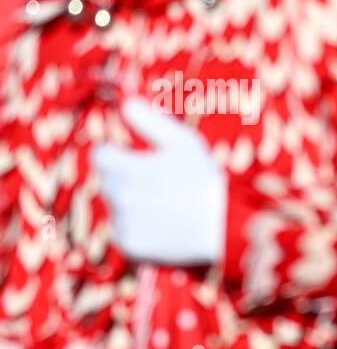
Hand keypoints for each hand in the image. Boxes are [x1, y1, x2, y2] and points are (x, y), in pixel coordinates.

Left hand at [92, 99, 226, 265]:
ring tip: (164, 205)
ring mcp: (123, 224)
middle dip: (125, 179)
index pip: (100, 155)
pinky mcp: (131, 247)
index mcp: (125, 169)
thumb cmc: (206, 180)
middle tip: (159, 183)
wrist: (224, 226)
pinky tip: (162, 224)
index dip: (117, 153)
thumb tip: (125, 101)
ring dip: (130, 204)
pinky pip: (123, 233)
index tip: (136, 158)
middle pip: (107, 182)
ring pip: (115, 207)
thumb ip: (148, 120)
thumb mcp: (183, 141)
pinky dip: (137, 228)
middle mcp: (118, 198)